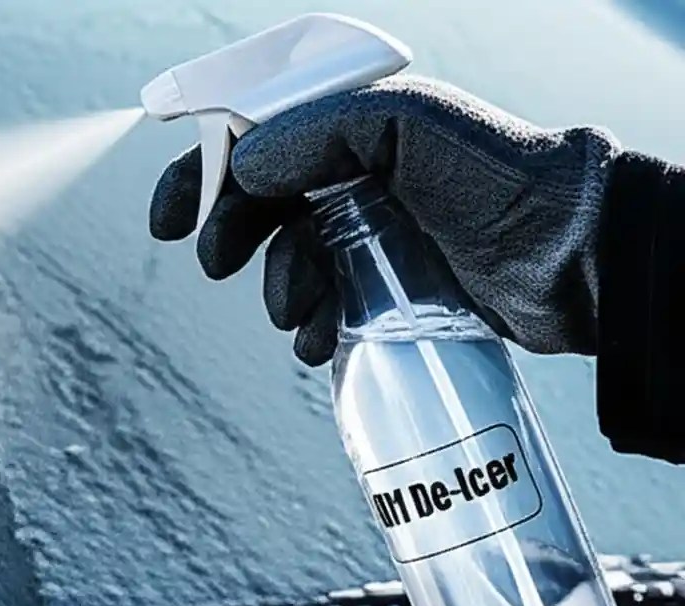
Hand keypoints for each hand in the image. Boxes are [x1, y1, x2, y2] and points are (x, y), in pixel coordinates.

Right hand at [149, 75, 619, 365]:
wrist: (575, 257)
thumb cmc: (498, 178)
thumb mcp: (403, 125)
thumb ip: (313, 131)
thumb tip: (241, 169)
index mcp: (353, 129)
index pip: (253, 140)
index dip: (203, 173)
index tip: (166, 218)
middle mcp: (357, 179)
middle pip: (259, 206)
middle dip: (230, 236)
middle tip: (214, 263)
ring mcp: (373, 238)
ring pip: (288, 264)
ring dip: (276, 290)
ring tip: (296, 311)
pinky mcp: (390, 296)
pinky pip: (323, 313)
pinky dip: (310, 330)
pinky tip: (319, 343)